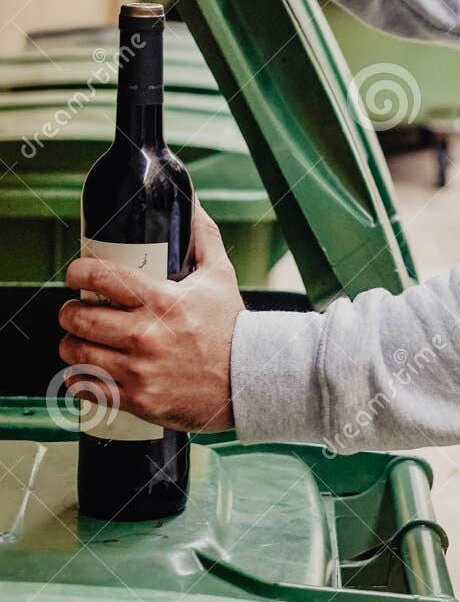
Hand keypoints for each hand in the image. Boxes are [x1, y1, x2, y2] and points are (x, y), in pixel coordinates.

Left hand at [59, 202, 244, 433]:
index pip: (103, 277)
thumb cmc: (230, 326)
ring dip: (71, 344)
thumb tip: (193, 202)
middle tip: (75, 310)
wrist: (246, 379)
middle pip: (80, 318)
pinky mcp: (137, 399)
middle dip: (70, 311)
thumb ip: (204, 236)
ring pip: (77, 353)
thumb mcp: (219, 275)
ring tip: (77, 339)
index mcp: (163, 300)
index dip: (79, 271)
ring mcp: (139, 370)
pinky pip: (87, 387)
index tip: (76, 272)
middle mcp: (146, 335)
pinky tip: (86, 369)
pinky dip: (80, 378)